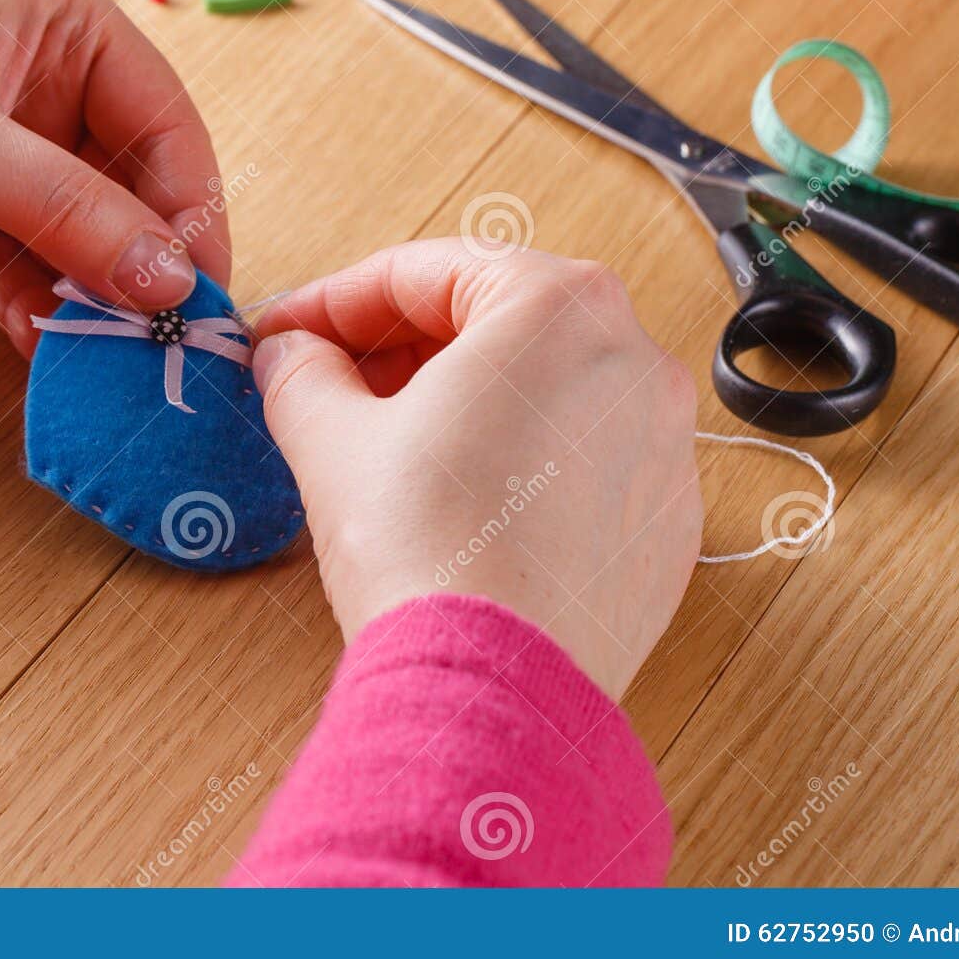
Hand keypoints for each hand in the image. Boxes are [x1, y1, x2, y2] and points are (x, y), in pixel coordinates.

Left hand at [0, 0, 228, 356]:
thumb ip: (73, 215)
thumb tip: (173, 286)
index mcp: (62, 27)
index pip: (164, 123)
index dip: (192, 207)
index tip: (201, 289)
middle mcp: (45, 87)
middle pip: (133, 189)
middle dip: (146, 263)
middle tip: (165, 339)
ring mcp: (5, 158)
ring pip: (84, 239)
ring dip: (96, 299)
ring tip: (115, 360)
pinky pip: (29, 273)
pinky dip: (42, 313)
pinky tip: (53, 355)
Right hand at [251, 239, 700, 700]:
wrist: (494, 685)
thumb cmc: (428, 550)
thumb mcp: (332, 438)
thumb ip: (303, 371)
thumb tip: (290, 353)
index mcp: (559, 305)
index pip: (428, 272)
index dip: (339, 301)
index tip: (291, 333)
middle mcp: (634, 358)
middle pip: (496, 323)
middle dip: (402, 350)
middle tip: (330, 386)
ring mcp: (664, 442)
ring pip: (545, 391)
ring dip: (461, 402)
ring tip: (388, 447)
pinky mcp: (668, 519)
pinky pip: (583, 460)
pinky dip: (522, 462)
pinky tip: (462, 504)